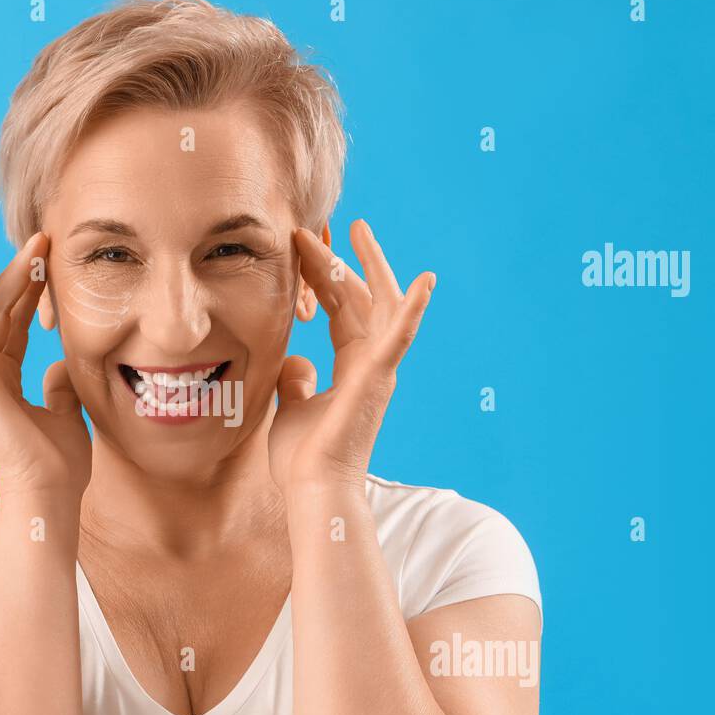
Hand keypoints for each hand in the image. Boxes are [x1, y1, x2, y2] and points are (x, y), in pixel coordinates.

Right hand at [0, 233, 91, 502]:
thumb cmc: (58, 466)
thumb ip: (59, 387)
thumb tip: (57, 366)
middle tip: (39, 240)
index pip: (14, 324)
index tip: (48, 261)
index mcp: (5, 380)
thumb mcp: (67, 414)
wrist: (50, 494)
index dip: (30, 292)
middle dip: (16, 274)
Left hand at [268, 219, 434, 495]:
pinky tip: (423, 281)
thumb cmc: (304, 458)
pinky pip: (399, 338)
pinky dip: (413, 310)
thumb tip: (296, 357)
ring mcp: (378, 370)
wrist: (311, 489)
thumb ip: (296, 380)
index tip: (304, 247)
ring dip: (370, 267)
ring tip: (358, 231)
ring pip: (380, 306)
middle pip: (361, 299)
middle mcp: (370, 364)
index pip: (342, 310)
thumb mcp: (290, 407)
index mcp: (351, 368)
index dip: (325, 277)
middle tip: (331, 225)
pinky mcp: (377, 379)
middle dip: (345, 260)